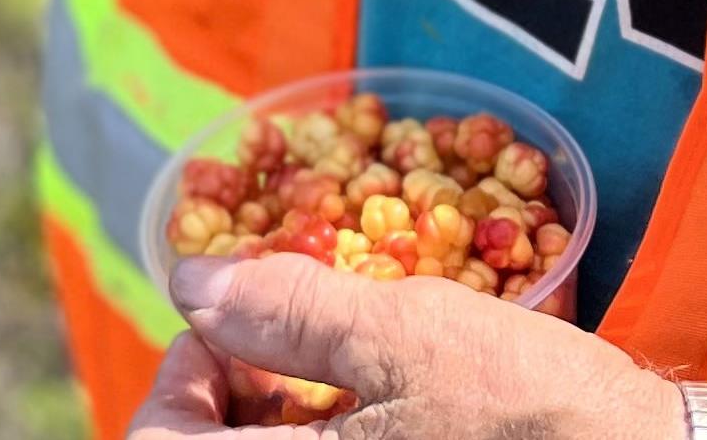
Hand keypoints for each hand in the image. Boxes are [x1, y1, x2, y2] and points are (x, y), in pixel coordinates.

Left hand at [131, 254, 686, 437]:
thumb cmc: (531, 409)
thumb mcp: (405, 334)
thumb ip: (290, 310)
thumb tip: (189, 280)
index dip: (175, 381)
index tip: (223, 325)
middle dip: (231, 394)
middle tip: (279, 336)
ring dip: (282, 416)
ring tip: (335, 360)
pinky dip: (335, 434)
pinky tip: (378, 400)